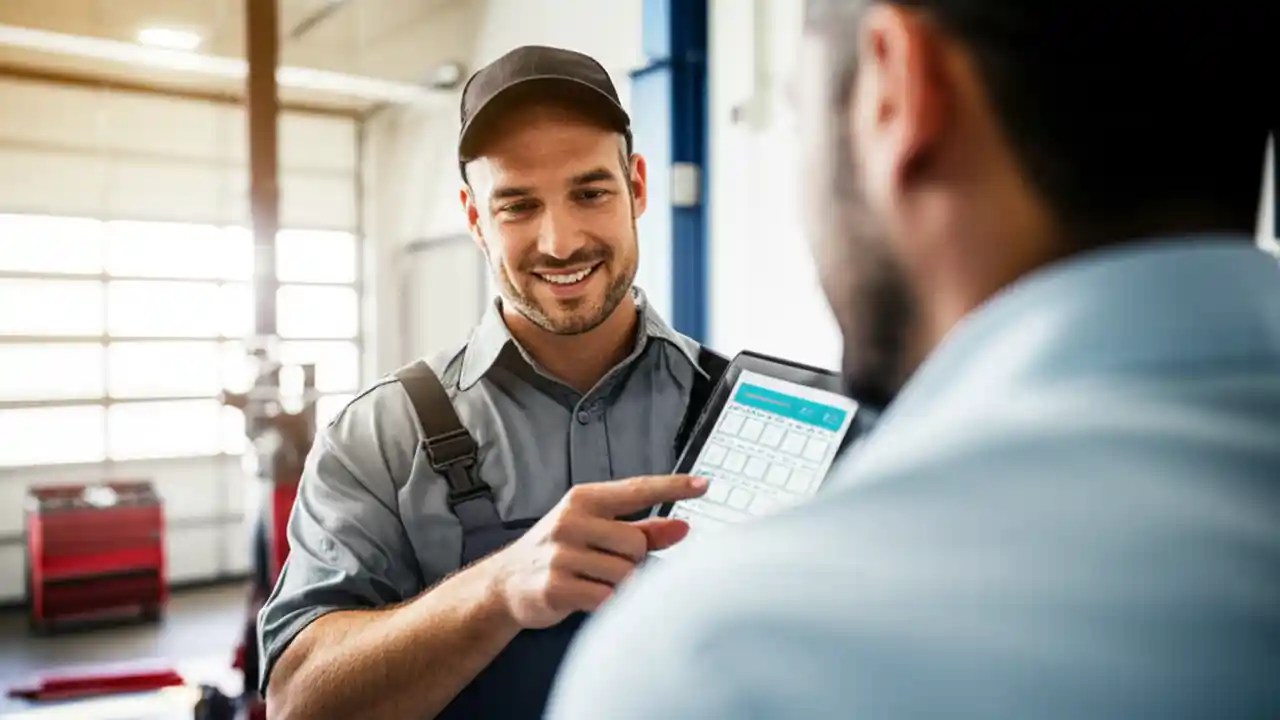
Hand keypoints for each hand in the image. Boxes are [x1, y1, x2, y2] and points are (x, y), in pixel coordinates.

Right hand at [488, 474, 707, 628]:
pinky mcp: (555, 585)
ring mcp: (561, 553)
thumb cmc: (560, 552)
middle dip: (633, 560)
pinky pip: (605, 598)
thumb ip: (643, 529)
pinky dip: (605, 602)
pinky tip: (587, 596)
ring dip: (619, 584)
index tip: (703, 484)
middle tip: (608, 564)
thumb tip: (683, 527)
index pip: (636, 490)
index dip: (672, 487)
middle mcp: (571, 520)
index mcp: (583, 499)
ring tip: (594, 581)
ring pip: (624, 573)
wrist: (505, 584)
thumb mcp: (596, 531)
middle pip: (636, 543)